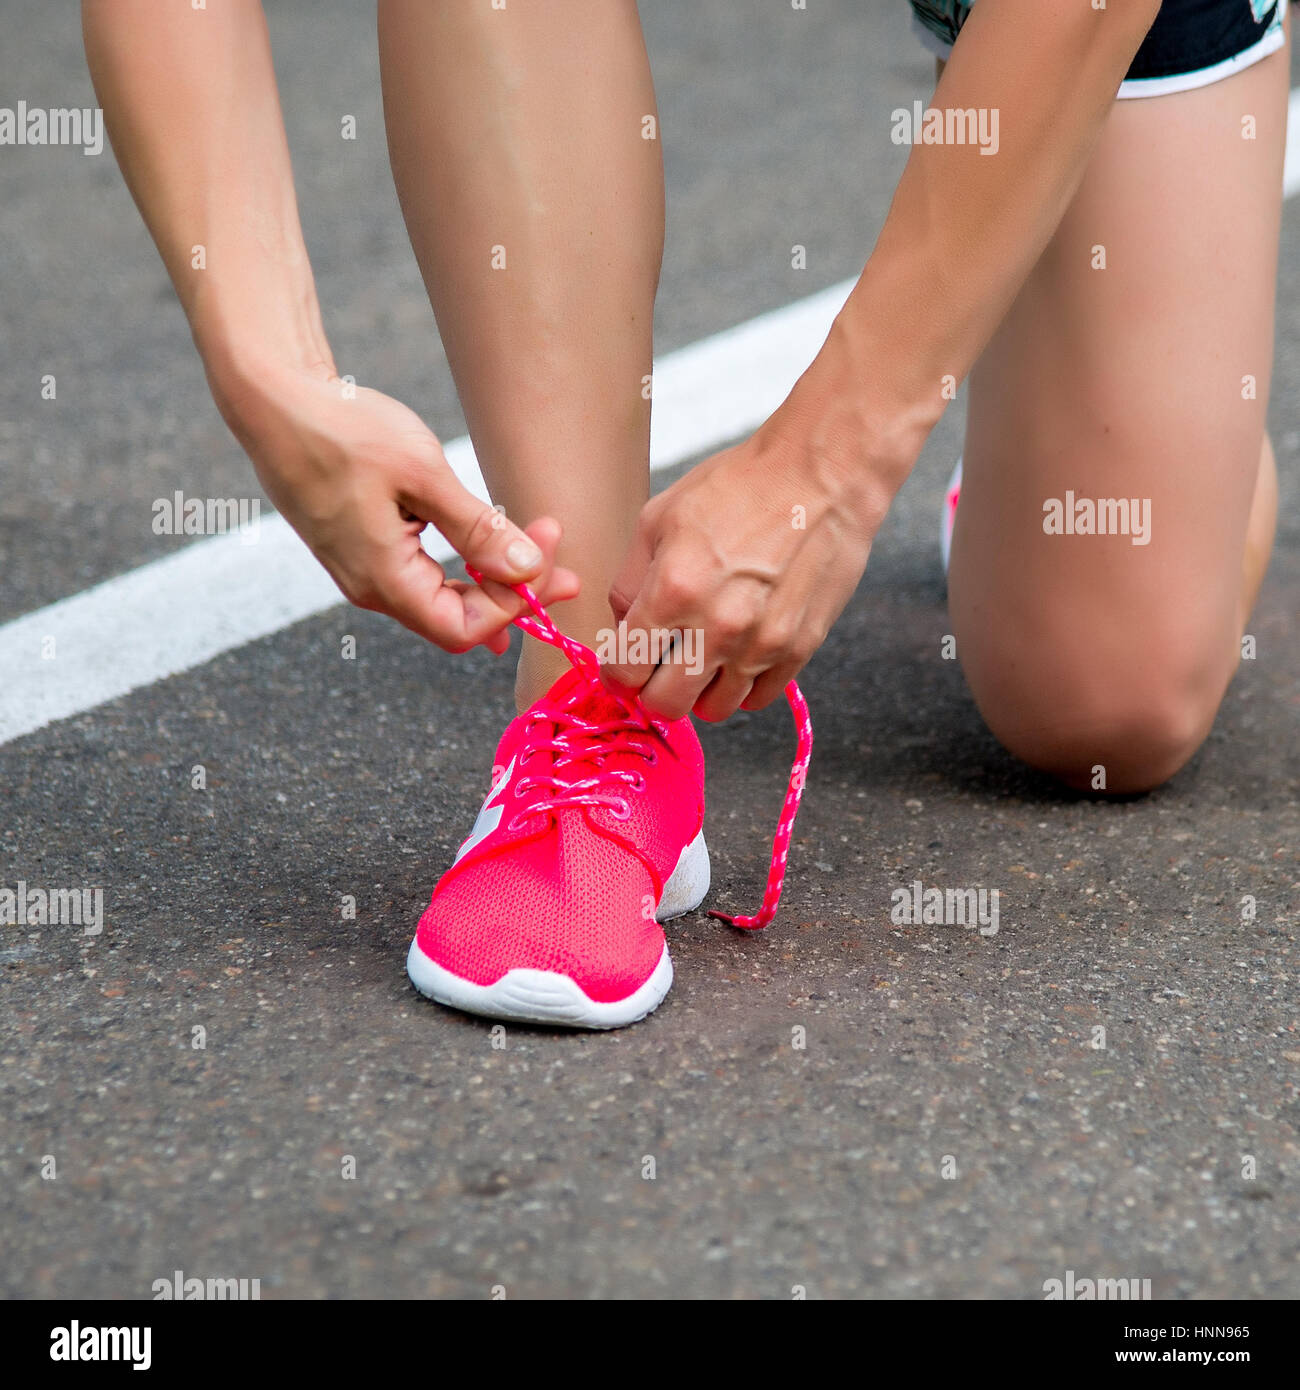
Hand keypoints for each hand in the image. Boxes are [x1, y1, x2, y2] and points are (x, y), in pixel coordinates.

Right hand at [216, 363, 577, 654]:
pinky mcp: (364, 547)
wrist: (274, 398)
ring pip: (443, 598)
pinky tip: (490, 551)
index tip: (547, 552)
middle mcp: (371, 587)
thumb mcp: (423, 476)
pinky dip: (464, 566)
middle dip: (516, 591)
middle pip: (458, 618)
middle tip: (565, 559)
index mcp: (383, 580)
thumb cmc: (343, 430)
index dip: (515, 601)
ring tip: (541, 551)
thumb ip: (478, 530)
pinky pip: (424, 576)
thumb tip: (527, 570)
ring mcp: (364, 570)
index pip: (464, 626)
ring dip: (494, 577)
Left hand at [604, 419, 884, 721]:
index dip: (618, 674)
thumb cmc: (738, 487)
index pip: (625, 673)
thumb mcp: (659, 518)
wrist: (821, 476)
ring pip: (714, 710)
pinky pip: (758, 698)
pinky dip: (742, 686)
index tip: (625, 665)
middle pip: (666, 706)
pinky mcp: (799, 648)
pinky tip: (738, 655)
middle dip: (653, 691)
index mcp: (672, 590)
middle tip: (660, 667)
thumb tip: (622, 631)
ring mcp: (762, 643)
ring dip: (700, 691)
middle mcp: (717, 626)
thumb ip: (629, 583)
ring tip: (703, 658)